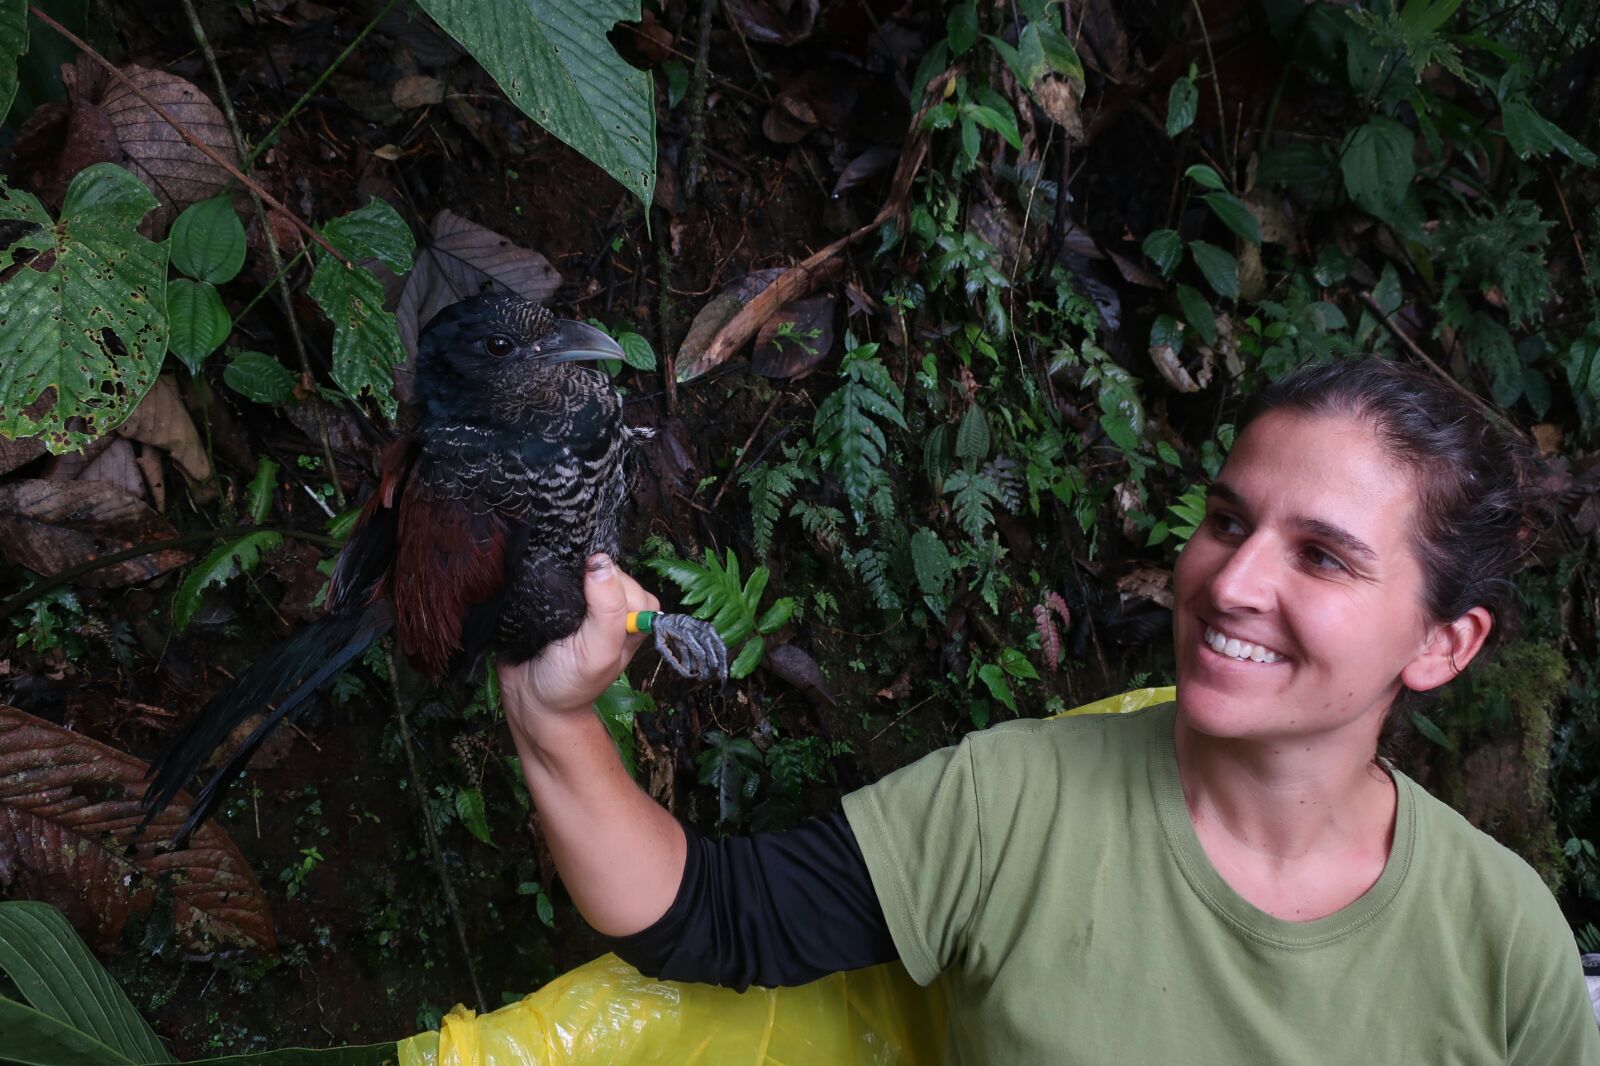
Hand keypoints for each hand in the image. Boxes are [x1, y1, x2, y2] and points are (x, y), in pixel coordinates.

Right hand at [497, 555, 658, 723]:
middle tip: (567, 606)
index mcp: (633, 620)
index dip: (611, 585)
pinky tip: (545, 586)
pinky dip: (554, 574)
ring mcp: (586, 600)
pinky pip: (562, 574)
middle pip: (609, 572)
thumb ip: (608, 612)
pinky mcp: (560, 596)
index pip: (632, 586)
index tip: (586, 597)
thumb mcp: (597, 653)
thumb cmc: (569, 682)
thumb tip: (602, 564)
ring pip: (586, 569)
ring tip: (554, 595)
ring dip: (569, 574)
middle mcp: (613, 606)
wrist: (528, 698)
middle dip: (589, 578)